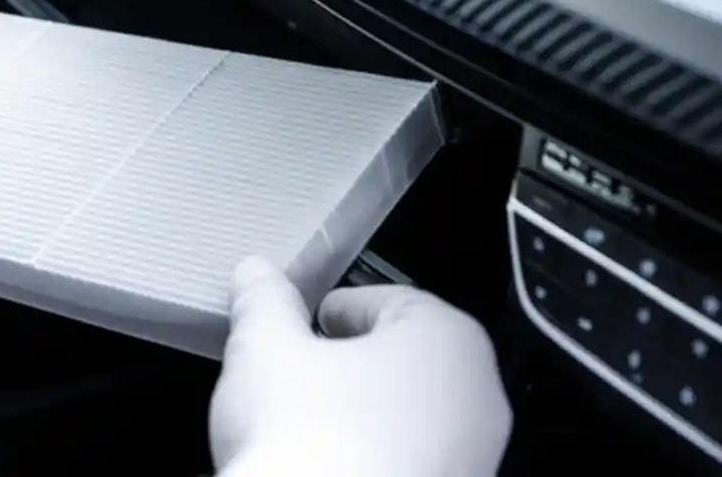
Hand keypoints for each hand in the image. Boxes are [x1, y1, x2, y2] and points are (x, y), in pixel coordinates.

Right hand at [210, 257, 510, 476]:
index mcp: (447, 340)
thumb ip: (263, 303)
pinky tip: (325, 465)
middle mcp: (478, 401)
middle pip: (404, 360)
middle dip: (348, 361)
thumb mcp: (264, 351)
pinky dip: (372, 459)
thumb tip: (255, 275)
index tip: (300, 320)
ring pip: (410, 417)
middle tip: (295, 369)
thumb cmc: (308, 442)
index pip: (388, 300)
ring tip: (303, 423)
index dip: (334, 308)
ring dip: (361, 413)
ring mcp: (473, 461)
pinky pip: (409, 464)